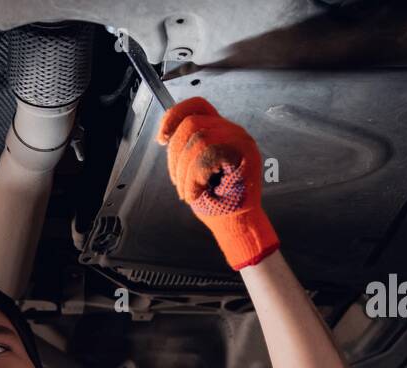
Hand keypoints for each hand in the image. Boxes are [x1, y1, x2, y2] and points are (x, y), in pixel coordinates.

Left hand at [157, 96, 278, 269]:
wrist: (235, 224)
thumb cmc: (216, 201)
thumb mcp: (193, 170)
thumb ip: (186, 149)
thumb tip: (165, 136)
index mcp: (220, 131)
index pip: (196, 105)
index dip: (174, 115)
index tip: (161, 139)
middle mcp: (232, 130)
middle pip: (191, 123)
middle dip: (175, 155)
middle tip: (178, 182)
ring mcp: (240, 140)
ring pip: (198, 139)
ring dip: (185, 171)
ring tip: (190, 191)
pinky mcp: (244, 154)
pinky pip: (207, 155)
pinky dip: (195, 178)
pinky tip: (198, 192)